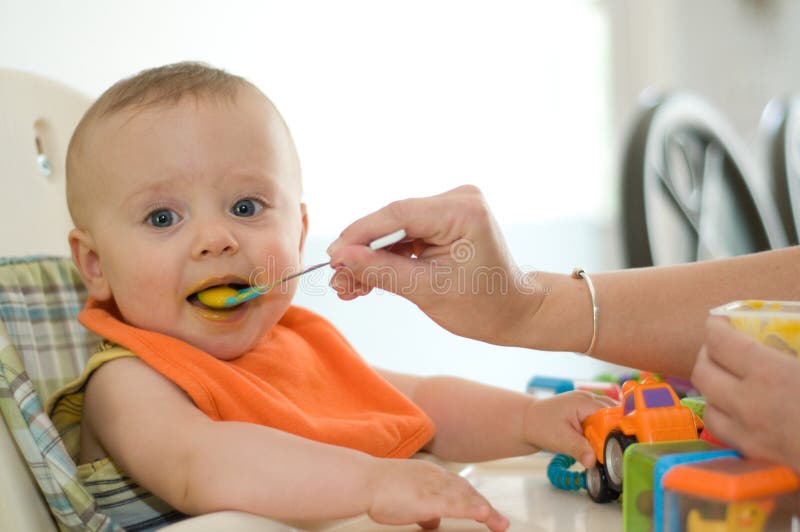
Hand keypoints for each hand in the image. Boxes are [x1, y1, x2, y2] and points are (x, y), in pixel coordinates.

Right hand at [327, 185, 545, 345]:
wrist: (514, 312)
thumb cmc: (483, 306)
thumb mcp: (427, 291)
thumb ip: (382, 271)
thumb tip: (340, 257)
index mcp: (463, 211)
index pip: (398, 214)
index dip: (359, 235)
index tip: (332, 257)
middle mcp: (459, 199)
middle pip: (393, 221)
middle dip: (363, 252)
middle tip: (337, 279)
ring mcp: (452, 207)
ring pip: (395, 230)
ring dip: (371, 258)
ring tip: (348, 287)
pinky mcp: (444, 219)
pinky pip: (405, 235)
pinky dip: (387, 257)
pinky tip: (365, 279)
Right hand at [368, 458, 508, 530]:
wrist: (364, 480)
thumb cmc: (379, 488)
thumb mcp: (406, 497)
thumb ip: (422, 507)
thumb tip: (432, 521)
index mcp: (430, 474)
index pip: (459, 486)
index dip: (474, 498)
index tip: (485, 509)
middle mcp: (435, 476)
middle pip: (467, 491)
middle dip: (485, 505)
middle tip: (500, 521)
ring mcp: (433, 486)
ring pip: (465, 497)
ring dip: (484, 509)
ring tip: (499, 522)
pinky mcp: (428, 498)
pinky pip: (455, 504)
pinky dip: (471, 509)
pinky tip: (483, 515)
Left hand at [523, 391, 615, 468]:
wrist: (526, 421)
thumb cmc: (540, 425)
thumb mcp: (560, 439)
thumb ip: (579, 449)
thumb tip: (593, 461)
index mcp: (584, 402)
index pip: (611, 413)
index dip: (617, 429)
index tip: (620, 446)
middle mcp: (588, 400)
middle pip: (614, 413)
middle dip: (616, 431)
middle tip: (616, 449)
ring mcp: (586, 404)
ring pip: (608, 417)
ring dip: (609, 432)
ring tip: (608, 448)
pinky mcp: (584, 412)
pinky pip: (600, 420)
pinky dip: (602, 432)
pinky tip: (600, 444)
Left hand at [691, 317, 799, 470]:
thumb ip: (797, 341)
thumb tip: (790, 329)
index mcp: (769, 374)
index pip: (720, 342)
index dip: (716, 326)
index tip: (720, 320)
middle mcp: (749, 404)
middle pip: (702, 372)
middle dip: (707, 354)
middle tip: (721, 346)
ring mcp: (751, 435)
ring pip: (707, 405)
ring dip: (710, 387)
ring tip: (726, 377)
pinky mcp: (759, 458)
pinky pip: (723, 433)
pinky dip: (723, 416)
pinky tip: (739, 410)